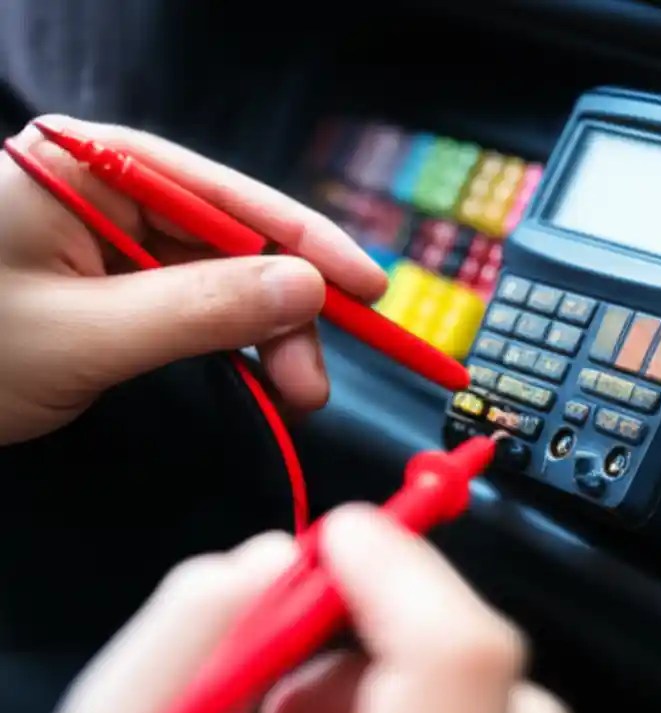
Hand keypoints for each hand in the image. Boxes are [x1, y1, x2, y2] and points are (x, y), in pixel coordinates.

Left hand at [0, 115, 386, 444]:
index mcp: (87, 168)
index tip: (369, 289)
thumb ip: (204, 309)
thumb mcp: (87, 336)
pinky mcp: (105, 277)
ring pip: (218, 275)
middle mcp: (103, 189)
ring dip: (265, 333)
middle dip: (285, 308)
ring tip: (297, 392)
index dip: (305, 243)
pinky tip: (259, 371)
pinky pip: (189, 299)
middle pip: (229, 237)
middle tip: (318, 378)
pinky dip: (229, 340)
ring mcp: (104, 233)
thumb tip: (309, 290)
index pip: (222, 195)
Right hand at [54, 504, 569, 712]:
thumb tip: (256, 565)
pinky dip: (421, 707)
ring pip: (499, 699)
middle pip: (494, 671)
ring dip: (400, 677)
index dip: (403, 566)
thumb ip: (180, 646)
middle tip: (297, 660)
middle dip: (392, 631)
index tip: (345, 532)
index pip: (460, 652)